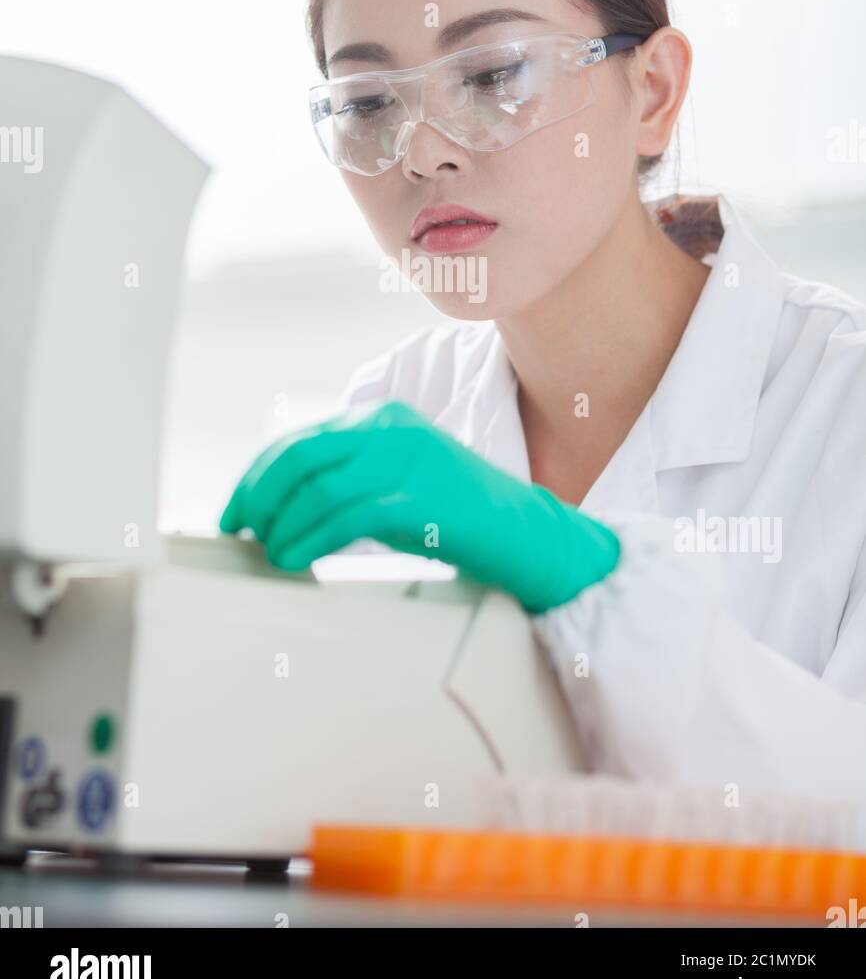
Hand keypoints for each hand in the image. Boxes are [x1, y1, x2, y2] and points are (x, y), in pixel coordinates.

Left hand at [218, 399, 619, 613]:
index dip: (256, 477)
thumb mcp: (402, 476)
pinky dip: (308, 541)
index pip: (299, 441)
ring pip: (315, 490)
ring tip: (272, 553)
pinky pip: (343, 519)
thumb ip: (354, 474)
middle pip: (297, 458)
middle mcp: (391, 430)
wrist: (528, 533)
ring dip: (281, 527)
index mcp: (383, 419)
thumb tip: (285, 504)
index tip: (235, 510)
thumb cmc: (461, 513)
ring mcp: (406, 463)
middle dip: (257, 498)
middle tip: (242, 532)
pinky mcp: (417, 501)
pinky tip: (296, 558)